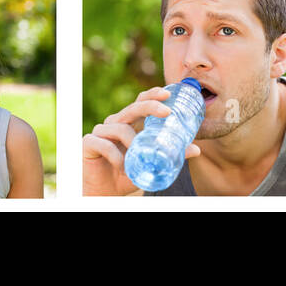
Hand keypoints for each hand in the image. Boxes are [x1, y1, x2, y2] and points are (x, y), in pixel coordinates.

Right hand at [81, 86, 201, 195]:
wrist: (102, 193)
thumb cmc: (125, 175)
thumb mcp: (150, 164)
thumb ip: (170, 154)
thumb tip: (196, 149)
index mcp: (129, 123)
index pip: (140, 102)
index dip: (153, 95)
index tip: (168, 93)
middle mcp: (115, 123)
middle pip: (132, 107)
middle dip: (150, 106)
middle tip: (167, 112)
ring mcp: (100, 131)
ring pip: (120, 128)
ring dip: (132, 144)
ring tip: (136, 160)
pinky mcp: (88, 143)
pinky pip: (105, 144)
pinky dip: (116, 156)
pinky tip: (121, 167)